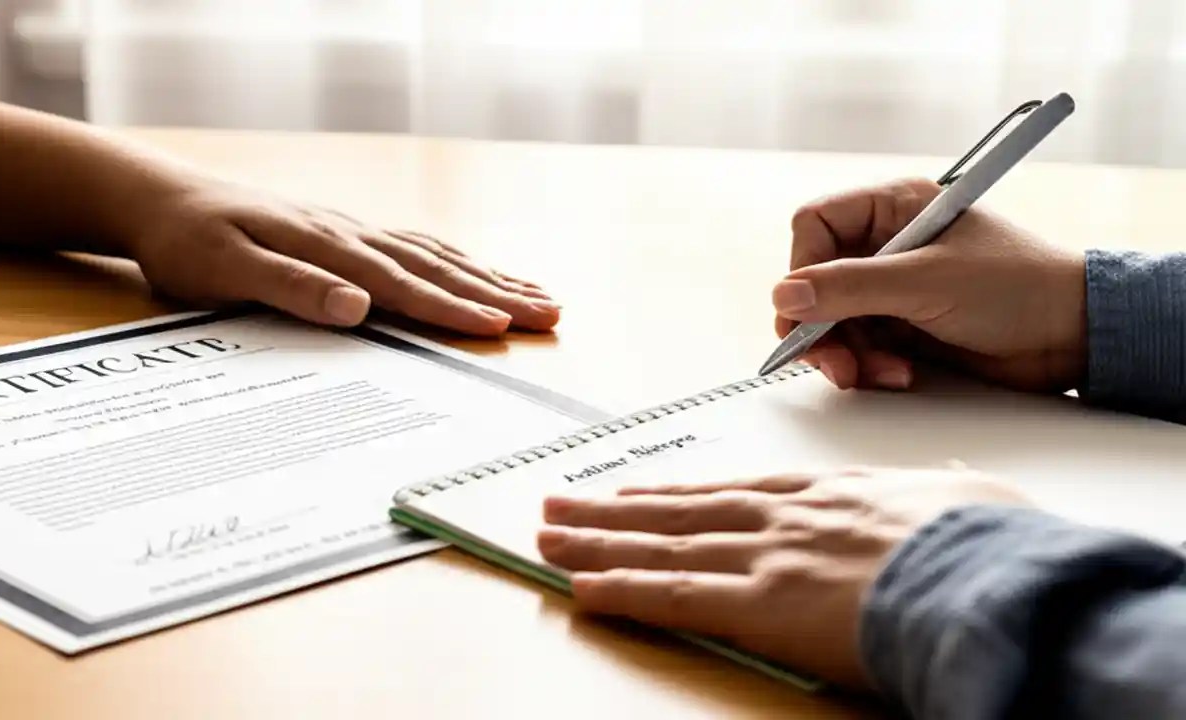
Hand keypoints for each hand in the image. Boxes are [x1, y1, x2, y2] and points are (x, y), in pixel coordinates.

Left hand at [125, 179, 559, 335]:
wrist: (159, 196)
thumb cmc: (186, 241)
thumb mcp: (223, 269)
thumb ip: (292, 288)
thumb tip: (360, 307)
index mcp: (326, 246)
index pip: (402, 283)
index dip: (453, 308)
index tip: (501, 327)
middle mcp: (350, 234)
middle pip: (436, 266)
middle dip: (496, 293)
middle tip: (553, 315)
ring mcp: (352, 229)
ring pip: (435, 253)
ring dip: (489, 277)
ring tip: (540, 296)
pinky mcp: (345, 231)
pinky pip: (415, 244)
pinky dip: (456, 261)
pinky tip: (478, 270)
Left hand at [537, 466, 1029, 687]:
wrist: (992, 575)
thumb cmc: (988, 545)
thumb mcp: (968, 499)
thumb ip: (938, 491)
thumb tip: (946, 478)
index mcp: (830, 494)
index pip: (735, 492)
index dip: (679, 494)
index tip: (640, 491)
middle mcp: (784, 517)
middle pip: (680, 511)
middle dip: (615, 510)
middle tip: (562, 504)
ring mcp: (766, 557)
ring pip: (662, 545)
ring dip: (599, 542)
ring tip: (549, 536)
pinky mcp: (760, 605)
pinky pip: (675, 597)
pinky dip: (624, 590)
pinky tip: (582, 588)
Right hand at [773, 178, 1085, 392]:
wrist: (1075, 336)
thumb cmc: (1019, 288)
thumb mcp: (927, 282)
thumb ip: (851, 288)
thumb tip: (785, 295)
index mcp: (894, 207)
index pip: (815, 225)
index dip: (803, 268)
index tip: (806, 308)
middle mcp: (886, 244)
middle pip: (815, 281)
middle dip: (819, 325)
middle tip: (831, 360)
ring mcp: (892, 288)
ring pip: (831, 321)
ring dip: (845, 353)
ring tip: (875, 373)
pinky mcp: (902, 327)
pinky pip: (857, 347)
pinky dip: (867, 366)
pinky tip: (898, 374)